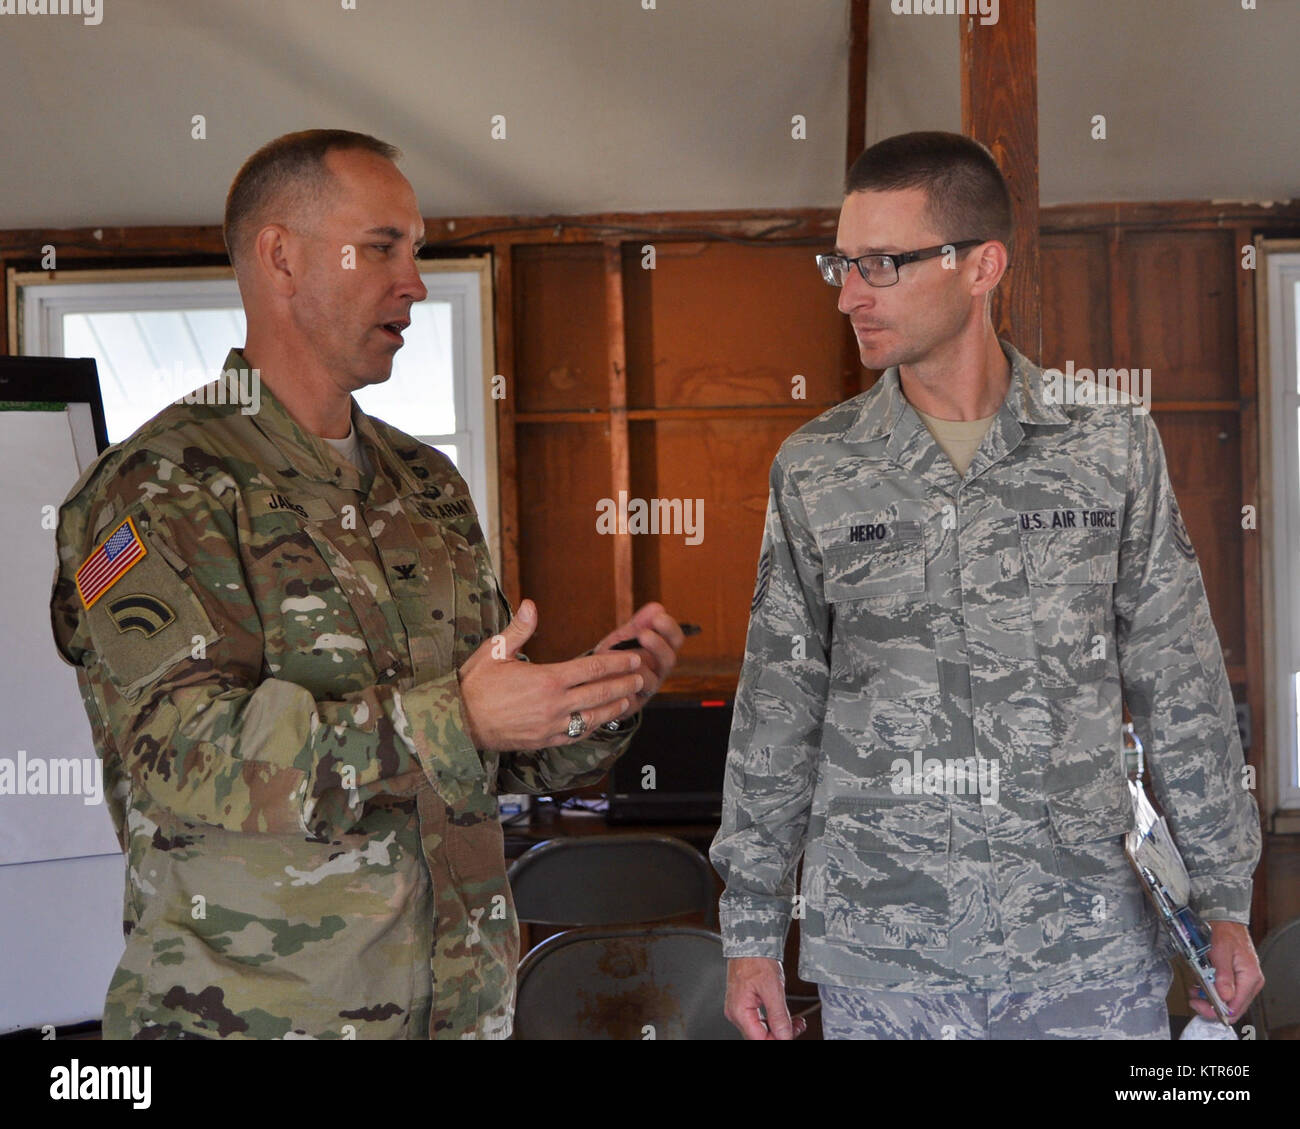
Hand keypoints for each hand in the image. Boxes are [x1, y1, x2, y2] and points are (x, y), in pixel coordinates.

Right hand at [459, 599, 643, 751]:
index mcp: (547, 679)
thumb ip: (519, 629)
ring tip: (629, 698)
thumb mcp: (495, 651)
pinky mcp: (545, 741)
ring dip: (614, 707)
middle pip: (600, 693)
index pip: (591, 667)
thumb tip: (531, 604)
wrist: (457, 723)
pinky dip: (593, 726)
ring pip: (593, 717)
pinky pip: (577, 734)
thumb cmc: (474, 685)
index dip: (616, 662)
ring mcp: (551, 725)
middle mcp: (554, 704)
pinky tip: (601, 720)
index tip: (631, 657)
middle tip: (641, 676)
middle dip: (624, 684)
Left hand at [591, 602, 685, 719]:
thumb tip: (657, 607)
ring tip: (623, 655)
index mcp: (660, 652)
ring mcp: (647, 689)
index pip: (675, 639)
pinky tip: (612, 674)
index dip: (670, 628)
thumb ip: (639, 623)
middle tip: (644, 634)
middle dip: (658, 645)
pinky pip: (631, 697)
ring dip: (638, 666)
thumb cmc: (615, 657)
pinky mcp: (632, 705)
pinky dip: (622, 684)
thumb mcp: (624, 637)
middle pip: (669, 660)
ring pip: (651, 679)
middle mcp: (658, 671)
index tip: (658, 617)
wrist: (594, 683)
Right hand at [724, 957, 805, 1039]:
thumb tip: (784, 1036)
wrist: (750, 942)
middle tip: (798, 1026)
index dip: (777, 1039)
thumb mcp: (772, 988)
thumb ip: (778, 1016)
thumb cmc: (755, 959)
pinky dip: (774, 1020)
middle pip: (760, 1036)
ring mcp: (739, 1008)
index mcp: (739, 1011)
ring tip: (796, 1021)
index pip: (759, 1039)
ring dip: (780, 1028)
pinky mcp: (745, 1004)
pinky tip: (785, 1016)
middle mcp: (736, 1013)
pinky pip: (760, 1020)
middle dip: (781, 1034)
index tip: (792, 1034)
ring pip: (761, 1030)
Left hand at [1192, 920, 1263, 1021]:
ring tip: (1195, 990)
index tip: (1198, 1004)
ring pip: (1228, 1001)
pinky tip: (1201, 985)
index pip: (1236, 1007)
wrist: (1226, 920)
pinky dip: (1213, 991)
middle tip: (1194, 998)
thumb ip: (1223, 974)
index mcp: (1250, 977)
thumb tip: (1225, 996)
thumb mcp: (1220, 950)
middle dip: (1211, 1005)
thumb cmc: (1225, 931)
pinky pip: (1226, 991)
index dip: (1216, 1010)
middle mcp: (1251, 982)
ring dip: (1210, 998)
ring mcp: (1245, 981)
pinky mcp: (1238, 978)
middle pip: (1233, 1007)